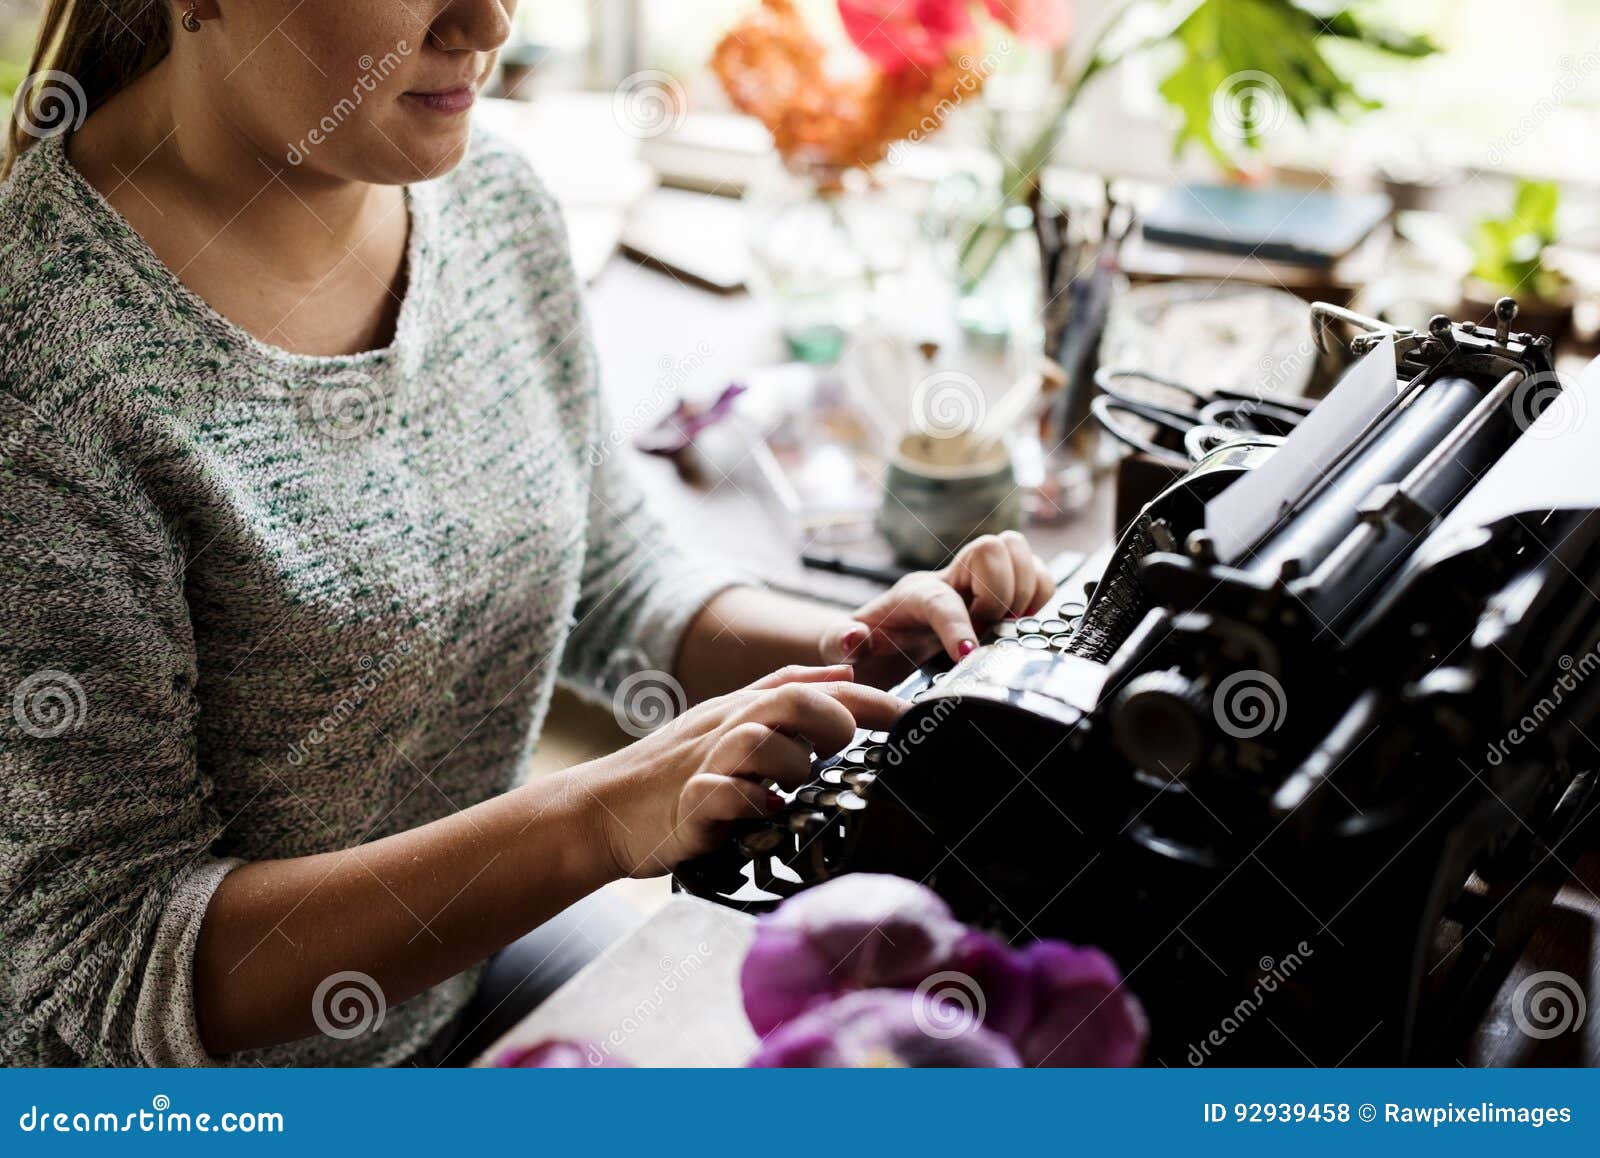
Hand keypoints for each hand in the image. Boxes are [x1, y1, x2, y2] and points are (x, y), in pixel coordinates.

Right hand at [580, 665, 904, 876]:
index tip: (911, 717)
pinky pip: (731, 797)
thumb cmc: (675, 769)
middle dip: (832, 721)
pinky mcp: (692, 806)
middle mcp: (730, 728)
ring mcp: (709, 765)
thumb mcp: (730, 720)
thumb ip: (786, 694)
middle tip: (842, 748)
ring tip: (792, 786)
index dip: (867, 699)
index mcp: (744, 708)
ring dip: (792, 765)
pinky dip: (755, 803)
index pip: (813, 686)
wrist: (604, 808)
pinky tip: (764, 812)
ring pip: (765, 745)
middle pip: (794, 700)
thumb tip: (846, 673)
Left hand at [818, 531, 1055, 685]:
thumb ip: (842, 642)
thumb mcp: (844, 647)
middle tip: (989, 629)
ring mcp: (980, 579)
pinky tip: (1023, 621)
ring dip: (1024, 590)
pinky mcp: (1004, 587)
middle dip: (1000, 595)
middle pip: (993, 547)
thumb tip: (852, 638)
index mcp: (915, 593)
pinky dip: (1041, 594)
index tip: (967, 654)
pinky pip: (1039, 573)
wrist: (884, 637)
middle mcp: (951, 577)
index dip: (958, 626)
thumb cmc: (871, 642)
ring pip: (1018, 549)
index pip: (943, 599)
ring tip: (1008, 623)